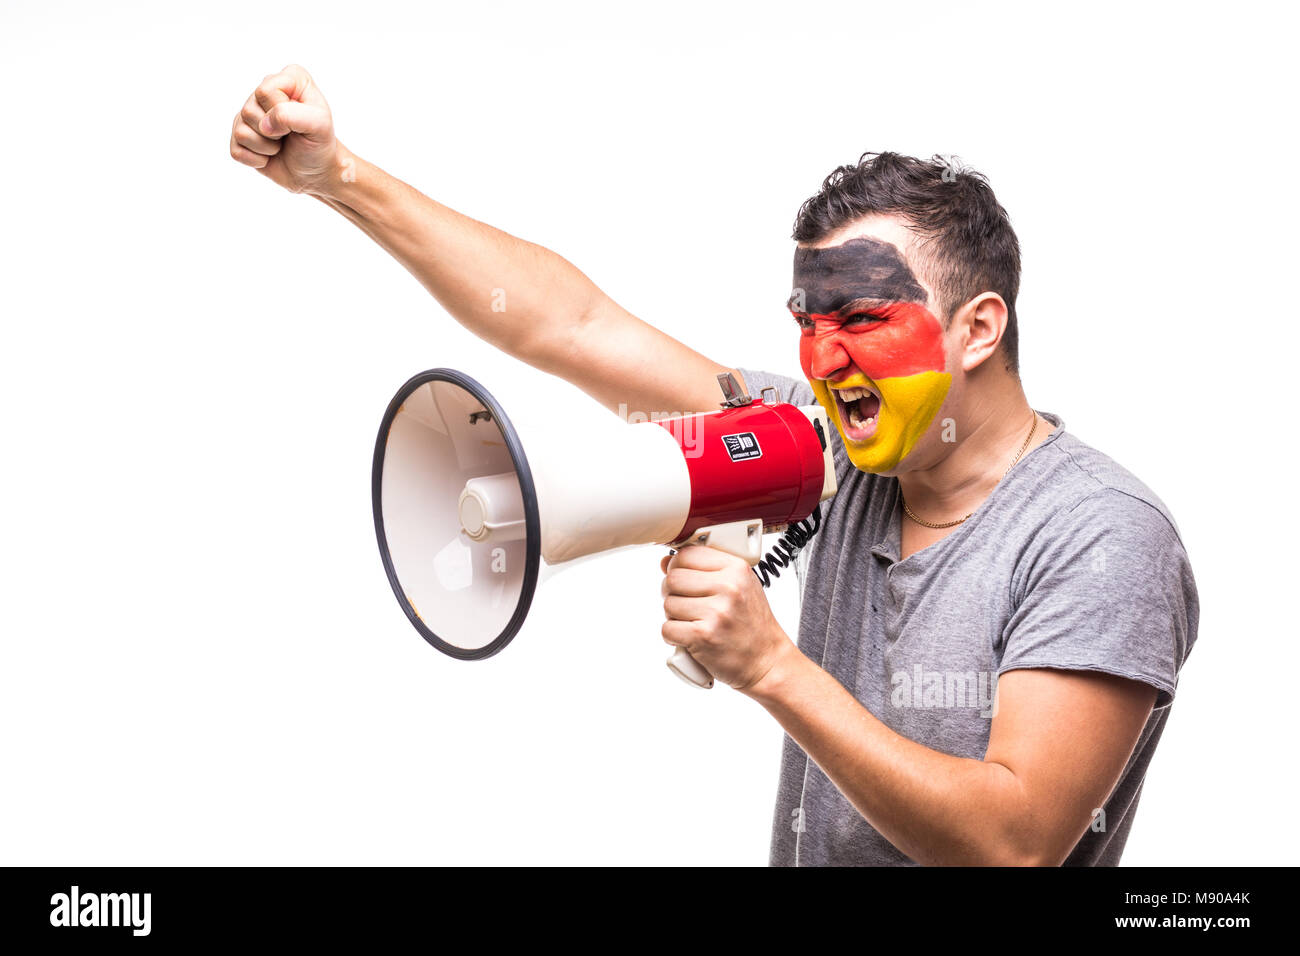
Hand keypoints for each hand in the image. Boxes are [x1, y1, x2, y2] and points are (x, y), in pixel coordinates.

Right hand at [229, 64, 342, 194]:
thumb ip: (293, 115)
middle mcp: (266, 90)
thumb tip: (264, 125)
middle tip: (290, 135)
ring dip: (266, 147)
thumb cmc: (319, 145)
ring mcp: (250, 112)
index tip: (299, 122)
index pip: (265, 91)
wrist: (315, 172)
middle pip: (248, 110)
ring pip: (241, 132)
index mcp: (290, 78)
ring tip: (281, 144)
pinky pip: (237, 151)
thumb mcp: (320, 126)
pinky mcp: (239, 135)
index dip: (280, 111)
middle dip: (273, 132)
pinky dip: (257, 159)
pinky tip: (270, 155)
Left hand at [659, 545, 796, 693]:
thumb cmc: (752, 625)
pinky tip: (690, 637)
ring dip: (674, 616)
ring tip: (694, 622)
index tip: (684, 579)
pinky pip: (667, 629)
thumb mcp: (740, 587)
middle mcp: (728, 587)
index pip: (687, 554)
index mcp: (737, 569)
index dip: (678, 567)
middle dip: (673, 593)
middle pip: (673, 578)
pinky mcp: (703, 636)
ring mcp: (716, 612)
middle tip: (687, 605)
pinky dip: (673, 637)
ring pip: (668, 604)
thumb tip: (665, 561)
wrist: (766, 661)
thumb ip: (706, 571)